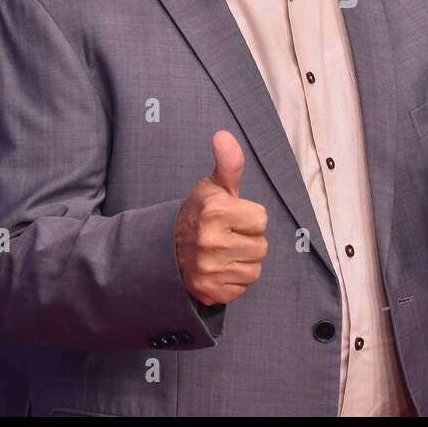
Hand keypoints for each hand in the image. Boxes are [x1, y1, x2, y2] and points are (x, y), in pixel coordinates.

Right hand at [176, 130, 269, 305]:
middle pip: (261, 247)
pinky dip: (233, 281)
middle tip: (227, 236)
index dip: (249, 218)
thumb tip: (224, 135)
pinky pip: (241, 289)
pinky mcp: (208, 292)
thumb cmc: (199, 214)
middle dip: (248, 241)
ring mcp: (208, 270)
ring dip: (243, 262)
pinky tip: (219, 269)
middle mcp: (211, 242)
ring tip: (224, 253)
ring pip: (254, 270)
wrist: (165, 248)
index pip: (261, 220)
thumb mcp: (213, 186)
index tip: (231, 217)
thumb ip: (228, 163)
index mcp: (215, 212)